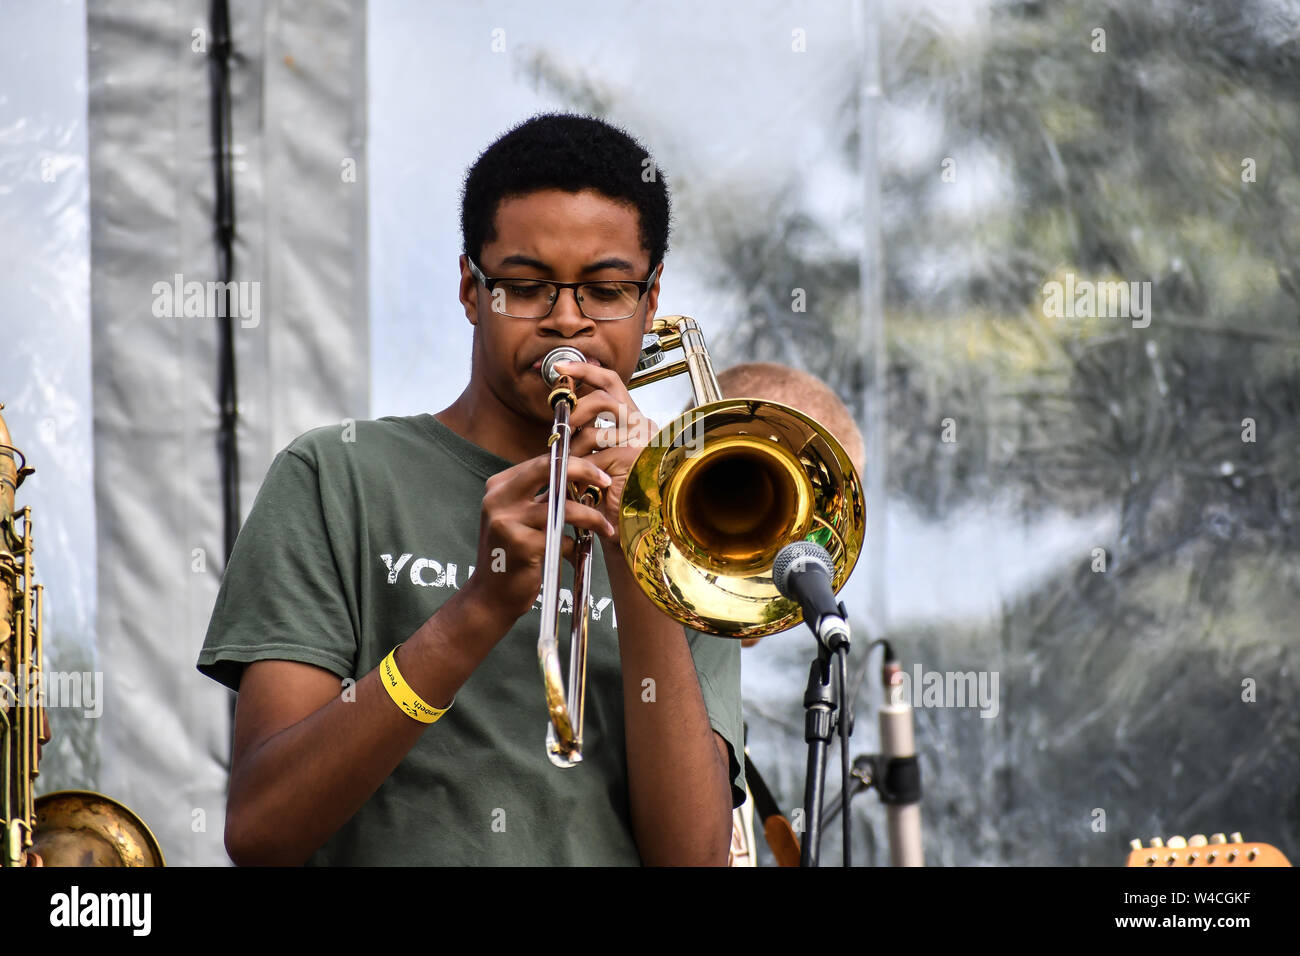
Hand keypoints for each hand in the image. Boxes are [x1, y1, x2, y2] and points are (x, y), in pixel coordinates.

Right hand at [466, 450, 614, 623]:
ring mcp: (506, 522)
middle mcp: (498, 499)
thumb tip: (581, 476)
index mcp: (499, 487)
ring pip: (563, 508)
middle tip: (606, 481)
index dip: (574, 464)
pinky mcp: (519, 546)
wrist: (491, 596)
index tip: (598, 474)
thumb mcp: (520, 517)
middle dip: (584, 471)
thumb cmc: (513, 555)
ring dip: (591, 518)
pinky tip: (572, 553)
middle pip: (548, 469)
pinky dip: (573, 546)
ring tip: (605, 528)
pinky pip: (561, 538)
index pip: (542, 462)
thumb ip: (542, 496)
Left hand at [557, 360, 658, 550]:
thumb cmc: (611, 498)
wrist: (629, 530)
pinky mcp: (634, 455)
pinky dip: (581, 464)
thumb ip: (588, 435)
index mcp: (637, 421)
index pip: (612, 382)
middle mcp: (644, 425)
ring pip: (596, 425)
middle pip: (606, 391)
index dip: (585, 371)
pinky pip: (594, 451)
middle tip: (562, 420)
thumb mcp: (597, 458)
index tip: (561, 367)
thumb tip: (563, 415)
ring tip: (571, 460)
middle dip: (577, 403)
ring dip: (575, 443)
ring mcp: (642, 439)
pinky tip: (581, 479)